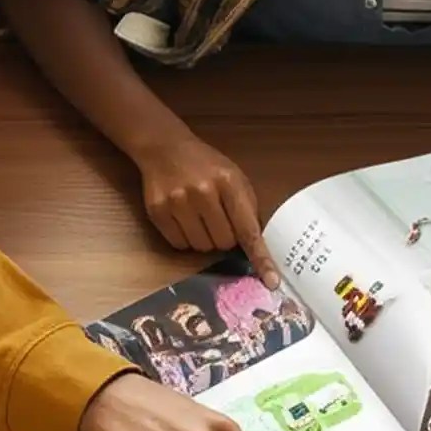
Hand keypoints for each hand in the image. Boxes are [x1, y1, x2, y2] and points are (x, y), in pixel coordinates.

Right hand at [135, 136, 280, 288]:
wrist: (165, 148)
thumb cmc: (206, 166)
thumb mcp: (234, 177)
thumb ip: (246, 207)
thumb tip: (255, 245)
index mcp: (229, 182)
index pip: (249, 229)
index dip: (261, 258)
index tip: (272, 281)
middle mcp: (203, 192)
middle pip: (224, 243)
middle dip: (225, 237)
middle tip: (217, 219)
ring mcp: (178, 202)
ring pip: (201, 247)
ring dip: (204, 239)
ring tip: (198, 216)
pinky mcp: (158, 212)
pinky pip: (179, 244)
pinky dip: (185, 238)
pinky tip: (182, 218)